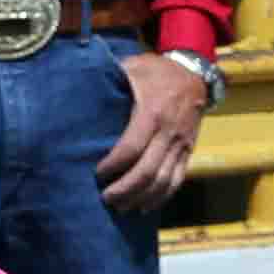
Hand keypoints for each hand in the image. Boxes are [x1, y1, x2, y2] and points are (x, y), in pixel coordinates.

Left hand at [95, 51, 206, 211]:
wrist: (194, 73)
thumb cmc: (156, 71)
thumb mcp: (133, 66)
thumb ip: (110, 77)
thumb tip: (78, 84)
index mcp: (152, 112)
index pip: (131, 148)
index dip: (113, 165)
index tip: (97, 173)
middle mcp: (169, 131)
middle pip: (147, 171)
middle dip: (125, 189)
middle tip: (106, 197)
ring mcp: (181, 144)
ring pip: (163, 181)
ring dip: (141, 198)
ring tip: (121, 207)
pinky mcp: (188, 151)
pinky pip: (177, 180)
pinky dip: (161, 197)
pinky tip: (144, 206)